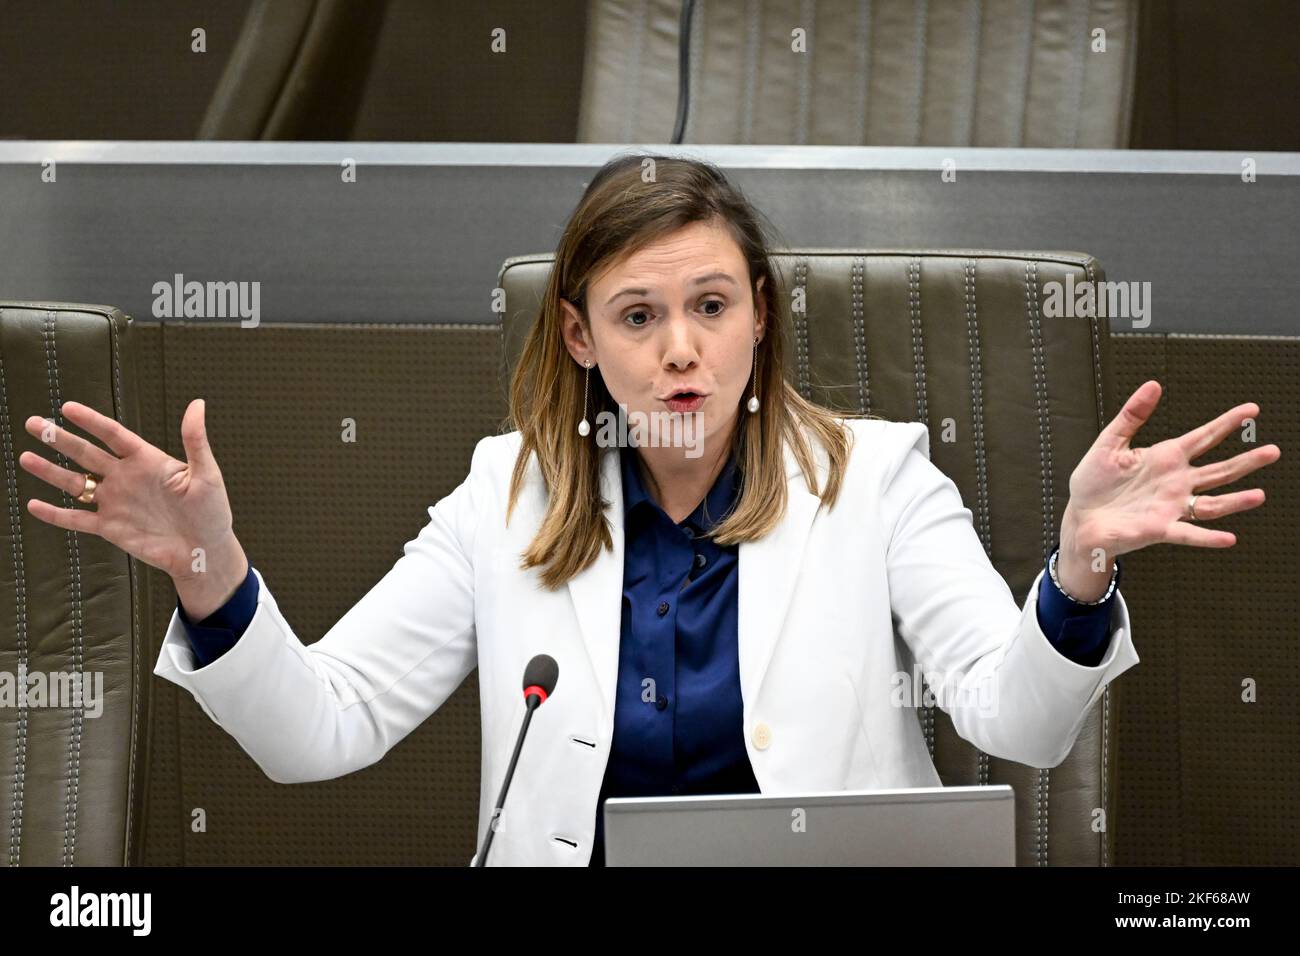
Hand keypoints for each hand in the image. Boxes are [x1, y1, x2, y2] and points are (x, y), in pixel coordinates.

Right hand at [19, 399, 247, 612]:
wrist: (205, 551)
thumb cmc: (212, 512)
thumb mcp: (207, 473)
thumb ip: (195, 440)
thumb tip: (197, 404)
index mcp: (147, 461)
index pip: (114, 435)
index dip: (91, 421)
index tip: (68, 407)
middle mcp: (126, 478)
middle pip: (86, 453)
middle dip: (59, 439)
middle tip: (33, 424)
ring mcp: (115, 502)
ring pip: (76, 483)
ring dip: (50, 471)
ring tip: (26, 457)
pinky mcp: (110, 527)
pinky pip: (77, 519)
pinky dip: (55, 514)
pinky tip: (34, 504)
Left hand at [1060, 381, 1280, 574]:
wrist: (1079, 517)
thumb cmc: (1094, 482)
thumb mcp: (1110, 443)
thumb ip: (1132, 415)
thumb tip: (1153, 385)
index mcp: (1166, 458)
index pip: (1204, 437)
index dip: (1227, 423)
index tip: (1252, 410)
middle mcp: (1176, 482)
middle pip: (1218, 471)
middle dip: (1246, 462)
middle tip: (1272, 451)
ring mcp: (1171, 507)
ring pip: (1211, 504)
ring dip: (1235, 501)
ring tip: (1259, 495)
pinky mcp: (1159, 529)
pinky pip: (1188, 533)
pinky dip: (1207, 537)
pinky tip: (1228, 538)